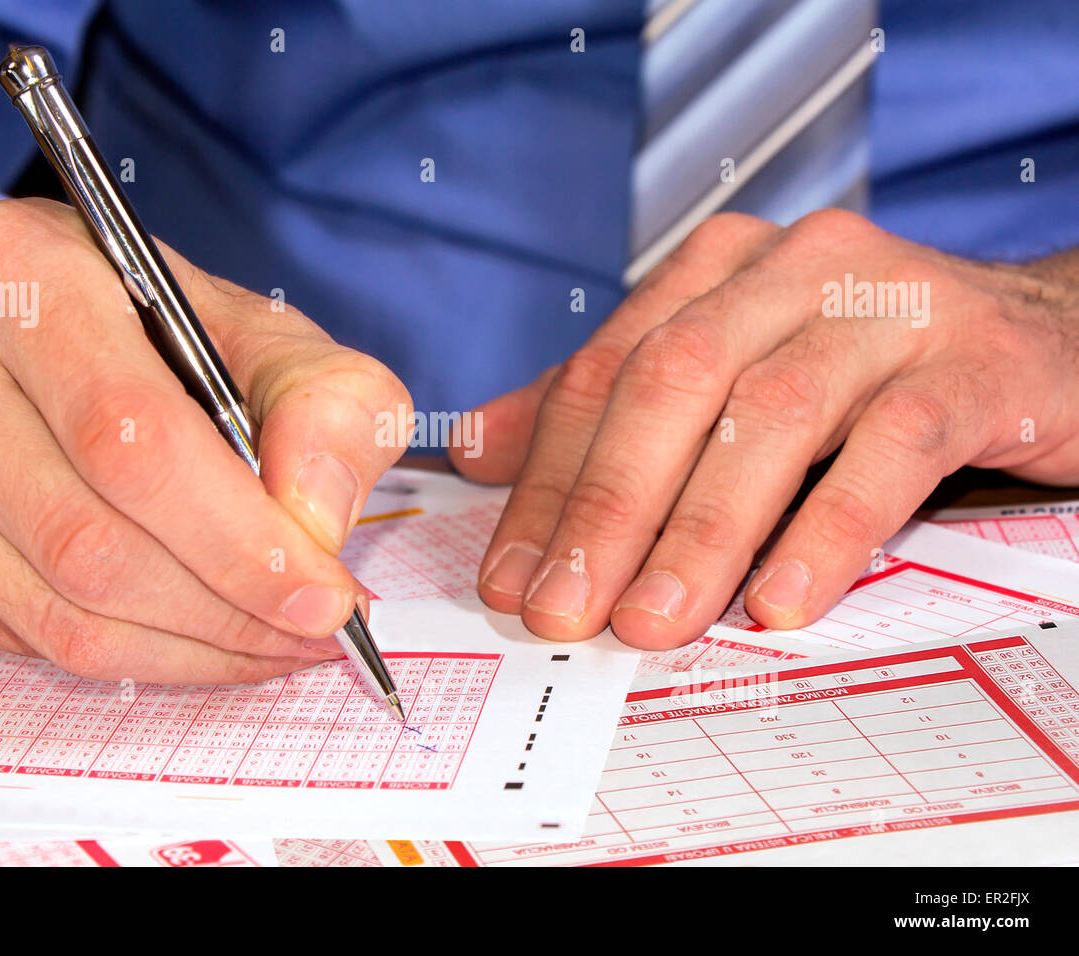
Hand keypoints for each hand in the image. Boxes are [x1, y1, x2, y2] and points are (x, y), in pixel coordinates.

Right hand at [0, 198, 410, 681]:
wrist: (29, 332)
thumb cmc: (157, 332)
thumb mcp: (267, 332)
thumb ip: (323, 403)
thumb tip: (316, 521)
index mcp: (20, 272)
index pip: (130, 437)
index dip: (238, 539)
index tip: (324, 595)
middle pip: (91, 543)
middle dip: (228, 610)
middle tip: (312, 627)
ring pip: (60, 612)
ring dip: (191, 648)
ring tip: (271, 636)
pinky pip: (28, 640)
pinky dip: (135, 656)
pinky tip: (195, 632)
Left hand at [452, 209, 1078, 648]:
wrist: (1038, 339)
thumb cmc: (861, 370)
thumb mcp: (725, 372)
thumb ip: (607, 406)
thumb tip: (480, 450)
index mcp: (719, 268)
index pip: (606, 373)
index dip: (549, 480)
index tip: (512, 575)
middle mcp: (795, 269)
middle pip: (673, 385)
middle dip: (608, 508)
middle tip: (564, 609)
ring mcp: (888, 308)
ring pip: (771, 416)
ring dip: (700, 531)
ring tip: (651, 622)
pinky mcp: (976, 364)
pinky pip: (890, 448)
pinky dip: (826, 530)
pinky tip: (778, 601)